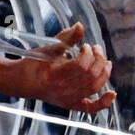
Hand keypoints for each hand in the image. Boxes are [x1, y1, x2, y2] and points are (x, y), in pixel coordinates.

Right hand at [0, 23, 115, 113]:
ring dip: (104, 72)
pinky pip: (90, 108)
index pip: (81, 66)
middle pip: (90, 76)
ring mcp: (67, 100)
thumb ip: (66, 38)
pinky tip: (112, 94)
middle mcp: (62, 91)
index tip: (85, 46)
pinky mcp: (71, 105)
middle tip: (96, 49)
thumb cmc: (34, 63)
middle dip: (98, 59)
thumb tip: (80, 26)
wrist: (22, 82)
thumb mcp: (48, 48)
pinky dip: (103, 102)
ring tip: (104, 61)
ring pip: (94, 87)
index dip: (88, 53)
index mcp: (54, 76)